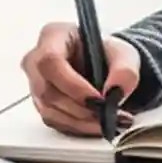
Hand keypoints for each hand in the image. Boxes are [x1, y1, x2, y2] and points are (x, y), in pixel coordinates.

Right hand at [20, 22, 139, 136]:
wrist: (104, 66)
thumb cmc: (107, 53)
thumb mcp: (124, 54)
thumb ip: (125, 70)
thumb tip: (115, 92)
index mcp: (53, 35)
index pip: (51, 61)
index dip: (73, 85)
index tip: (98, 99)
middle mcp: (37, 60)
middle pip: (47, 90)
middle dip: (80, 109)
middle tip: (108, 115)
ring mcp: (36, 84)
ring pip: (50, 110)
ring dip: (81, 122)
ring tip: (109, 122)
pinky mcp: (42, 104)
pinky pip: (55, 121)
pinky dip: (78, 127)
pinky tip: (97, 125)